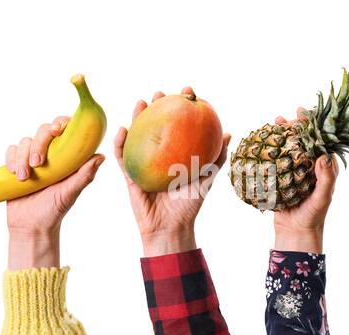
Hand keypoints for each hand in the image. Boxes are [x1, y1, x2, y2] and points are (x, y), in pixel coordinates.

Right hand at [5, 117, 105, 269]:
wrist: (31, 225)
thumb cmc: (55, 210)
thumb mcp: (71, 193)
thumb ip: (84, 175)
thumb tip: (101, 156)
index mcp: (65, 156)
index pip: (65, 129)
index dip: (62, 122)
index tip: (58, 128)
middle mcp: (49, 153)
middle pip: (42, 131)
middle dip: (39, 145)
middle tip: (38, 164)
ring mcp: (31, 158)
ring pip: (25, 141)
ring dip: (23, 157)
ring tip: (24, 177)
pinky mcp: (15, 164)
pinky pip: (11, 151)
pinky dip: (12, 159)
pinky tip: (15, 174)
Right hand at [114, 87, 231, 256]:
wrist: (170, 228)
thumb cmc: (189, 206)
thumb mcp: (206, 179)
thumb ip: (216, 158)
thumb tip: (228, 133)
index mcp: (177, 154)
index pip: (180, 125)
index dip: (182, 108)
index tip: (188, 93)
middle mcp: (160, 155)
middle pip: (157, 125)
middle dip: (158, 106)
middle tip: (161, 93)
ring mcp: (143, 163)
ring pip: (138, 135)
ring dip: (137, 117)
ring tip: (141, 102)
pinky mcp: (130, 174)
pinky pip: (122, 156)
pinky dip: (120, 142)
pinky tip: (123, 129)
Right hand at [272, 107, 335, 253]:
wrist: (296, 232)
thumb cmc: (313, 216)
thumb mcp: (323, 197)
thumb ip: (325, 178)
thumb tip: (324, 156)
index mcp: (324, 167)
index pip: (320, 140)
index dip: (313, 125)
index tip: (303, 113)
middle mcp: (311, 166)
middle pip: (304, 140)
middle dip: (296, 126)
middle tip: (285, 119)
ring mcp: (296, 170)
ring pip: (290, 146)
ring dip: (283, 134)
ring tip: (275, 122)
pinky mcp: (283, 177)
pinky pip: (277, 159)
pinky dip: (271, 148)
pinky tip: (263, 140)